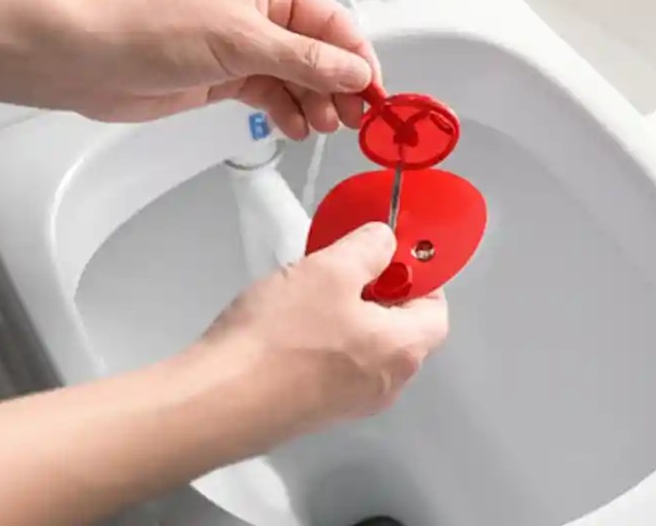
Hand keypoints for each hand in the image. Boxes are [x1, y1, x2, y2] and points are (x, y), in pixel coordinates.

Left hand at [72, 0, 380, 136]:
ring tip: (320, 126)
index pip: (333, 25)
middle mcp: (262, 16)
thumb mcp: (242, 43)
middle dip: (339, 87)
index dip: (357, 60)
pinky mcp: (227, 78)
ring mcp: (245, 49)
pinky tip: (295, 126)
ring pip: (299, 79)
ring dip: (315, 104)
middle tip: (353, 120)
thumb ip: (304, 60)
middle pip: (321, 54)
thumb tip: (353, 72)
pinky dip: (288, 112)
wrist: (94, 61)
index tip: (375, 94)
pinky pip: (273, 95)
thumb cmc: (153, 31)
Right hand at [202, 222, 448, 427]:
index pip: (436, 309)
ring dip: (344, 315)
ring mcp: (349, 405)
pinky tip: (285, 324)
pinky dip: (321, 341)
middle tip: (340, 267)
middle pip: (399, 329)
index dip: (418, 275)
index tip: (386, 253)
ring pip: (363, 347)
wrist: (219, 400)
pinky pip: (332, 366)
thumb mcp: (330, 270)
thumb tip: (387, 242)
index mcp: (404, 352)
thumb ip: (369, 248)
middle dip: (376, 292)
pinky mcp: (313, 412)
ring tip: (306, 291)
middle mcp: (386, 385)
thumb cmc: (284, 332)